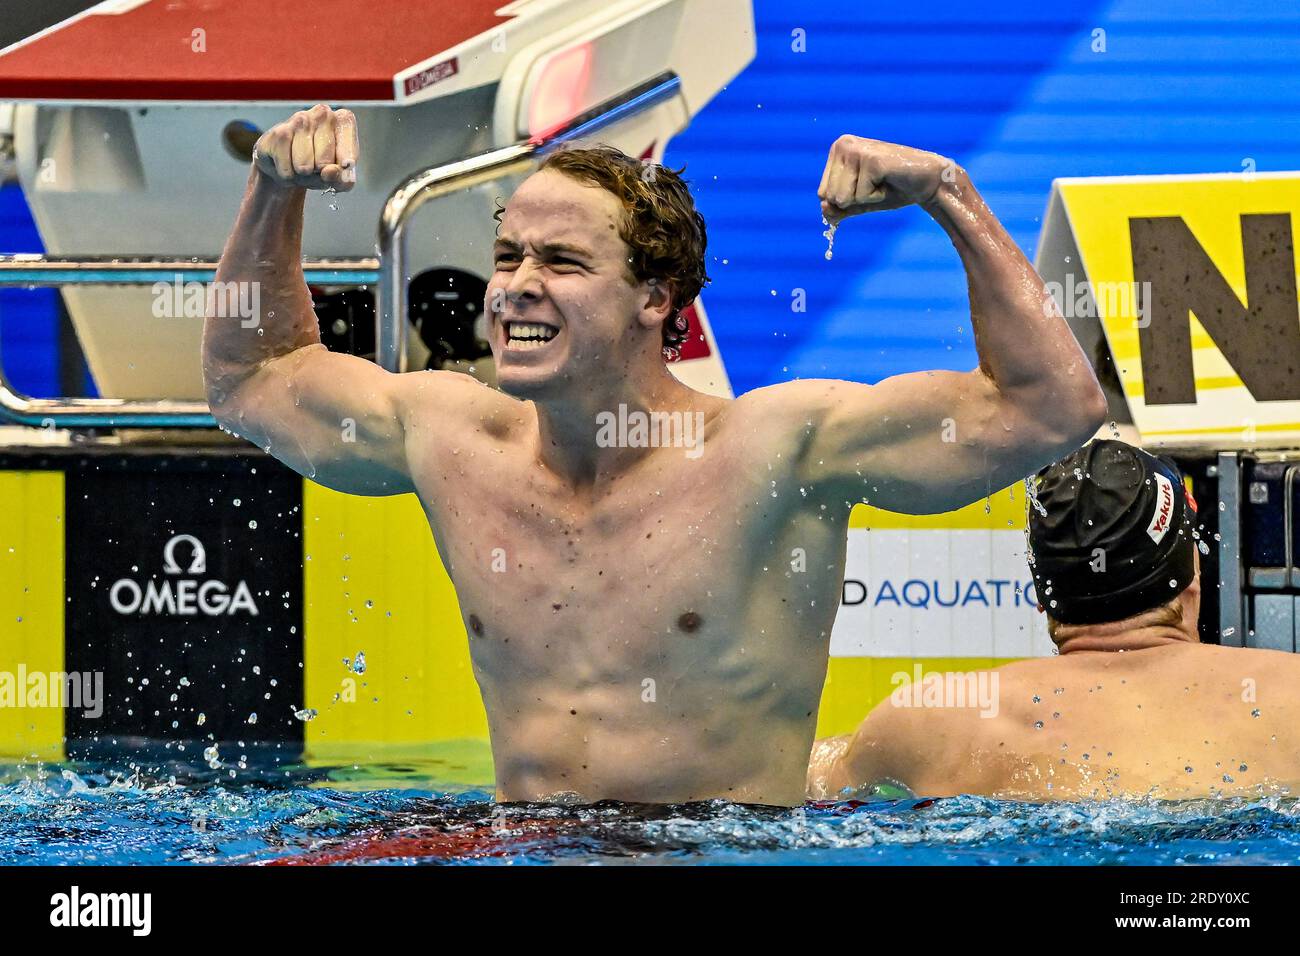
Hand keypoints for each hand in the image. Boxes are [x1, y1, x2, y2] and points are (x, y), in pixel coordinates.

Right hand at [253, 104, 357, 190]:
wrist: (288, 165)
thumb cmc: (320, 166)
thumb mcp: (339, 178)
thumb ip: (343, 179)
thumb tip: (330, 171)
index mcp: (344, 120)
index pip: (350, 152)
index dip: (345, 165)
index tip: (345, 166)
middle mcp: (323, 113)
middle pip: (325, 162)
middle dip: (319, 174)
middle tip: (316, 167)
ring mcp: (299, 119)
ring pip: (304, 166)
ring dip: (303, 176)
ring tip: (301, 167)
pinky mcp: (278, 132)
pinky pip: (287, 169)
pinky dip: (288, 176)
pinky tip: (287, 164)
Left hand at [818, 135, 957, 221]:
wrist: (927, 182)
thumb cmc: (892, 189)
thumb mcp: (859, 202)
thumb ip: (838, 209)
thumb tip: (823, 209)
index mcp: (837, 149)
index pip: (822, 193)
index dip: (846, 200)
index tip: (866, 185)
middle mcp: (844, 144)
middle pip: (830, 197)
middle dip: (855, 200)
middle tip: (876, 184)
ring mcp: (857, 150)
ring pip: (842, 198)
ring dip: (865, 198)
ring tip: (882, 182)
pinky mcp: (872, 161)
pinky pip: (861, 197)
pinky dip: (877, 197)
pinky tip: (889, 181)